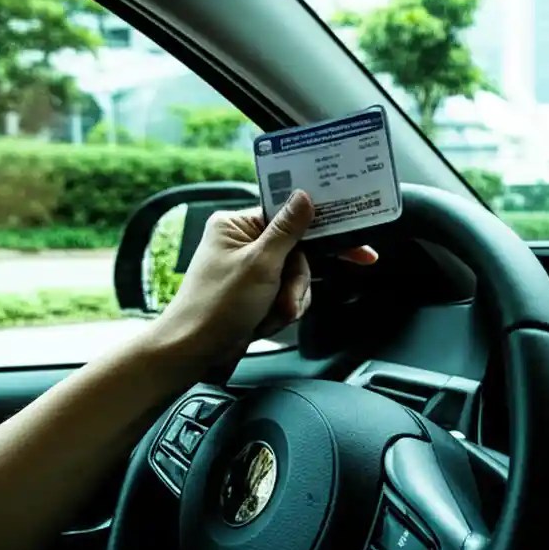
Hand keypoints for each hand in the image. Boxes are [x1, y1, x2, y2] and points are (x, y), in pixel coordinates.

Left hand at [147, 190, 375, 375]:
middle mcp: (242, 242)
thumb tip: (305, 196)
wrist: (193, 353)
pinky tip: (263, 323)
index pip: (289, 217)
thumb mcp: (259, 265)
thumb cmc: (216, 306)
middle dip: (296, 283)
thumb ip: (288, 230)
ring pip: (295, 278)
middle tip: (286, 300)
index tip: (355, 245)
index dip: (321, 232)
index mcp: (236, 225)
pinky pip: (286, 296)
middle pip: (298, 252)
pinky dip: (280, 313)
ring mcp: (249, 270)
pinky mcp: (254, 293)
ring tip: (269, 315)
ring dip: (288, 301)